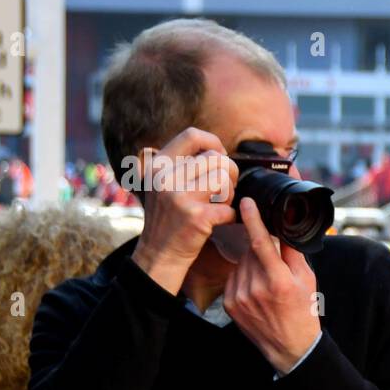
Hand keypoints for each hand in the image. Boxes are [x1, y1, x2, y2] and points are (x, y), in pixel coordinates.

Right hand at [130, 128, 238, 295]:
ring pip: (225, 181)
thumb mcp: (161, 185)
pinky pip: (230, 208)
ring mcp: (180, 197)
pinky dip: (231, 217)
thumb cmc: (168, 218)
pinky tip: (219, 222)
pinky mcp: (196, 217)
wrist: (159, 254)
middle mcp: (165, 177)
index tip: (220, 158)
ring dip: (231, 195)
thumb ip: (180, 165)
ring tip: (219, 205)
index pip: (192, 135)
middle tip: (225, 190)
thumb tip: (216, 149)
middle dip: (229, 173)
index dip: (214, 144)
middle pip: (217, 159)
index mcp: (158, 164)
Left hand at [223, 197, 321, 373]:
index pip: (261, 242)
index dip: (252, 219)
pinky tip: (256, 290)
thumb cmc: (303, 311)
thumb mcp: (307, 280)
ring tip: (266, 282)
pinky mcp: (229, 303)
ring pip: (241, 263)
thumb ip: (293, 252)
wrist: (289, 347)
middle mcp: (256, 288)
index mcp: (279, 281)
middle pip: (251, 251)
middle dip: (260, 249)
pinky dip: (243, 277)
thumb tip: (285, 225)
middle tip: (274, 265)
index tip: (247, 202)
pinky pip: (234, 277)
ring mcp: (240, 296)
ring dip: (251, 264)